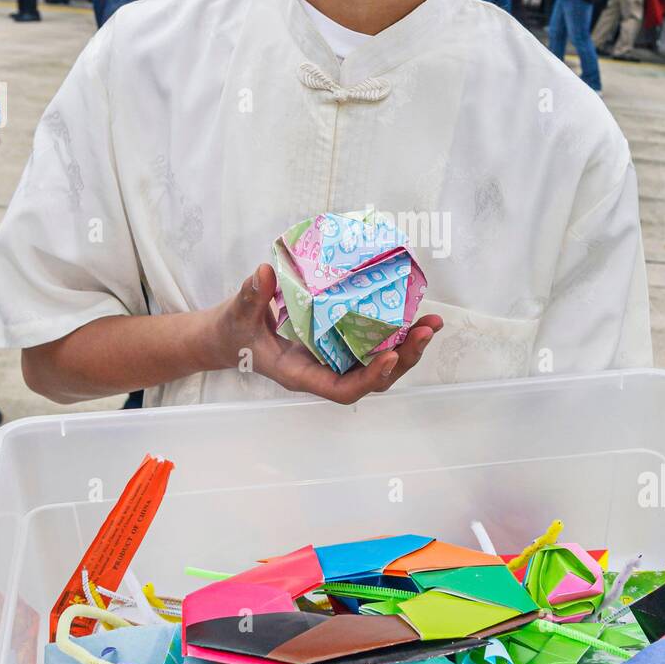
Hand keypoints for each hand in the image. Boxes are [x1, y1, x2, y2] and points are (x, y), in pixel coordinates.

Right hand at [207, 263, 443, 404]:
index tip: (389, 357)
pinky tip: (413, 312)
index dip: (369, 378)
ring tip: (431, 323)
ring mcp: (335, 359)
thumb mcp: (238, 315)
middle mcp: (325, 371)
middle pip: (373, 379)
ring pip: (379, 363)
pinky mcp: (340, 343)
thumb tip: (264, 273)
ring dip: (408, 346)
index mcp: (302, 374)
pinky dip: (395, 331)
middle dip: (403, 358)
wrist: (233, 336)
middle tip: (425, 331)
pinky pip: (372, 343)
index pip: (342, 390)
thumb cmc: (236, 332)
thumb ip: (251, 297)